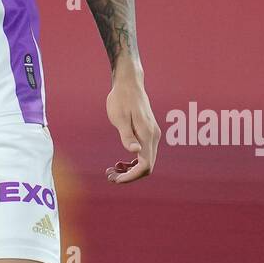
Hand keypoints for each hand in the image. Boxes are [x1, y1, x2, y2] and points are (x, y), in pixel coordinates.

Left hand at [105, 66, 159, 183]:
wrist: (129, 83)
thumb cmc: (121, 99)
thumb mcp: (119, 117)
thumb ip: (127, 135)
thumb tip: (135, 152)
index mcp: (147, 134)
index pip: (145, 165)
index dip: (131, 176)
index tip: (115, 179)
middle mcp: (153, 136)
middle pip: (147, 167)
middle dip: (129, 175)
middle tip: (110, 176)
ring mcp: (152, 135)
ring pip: (146, 161)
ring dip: (130, 169)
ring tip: (112, 170)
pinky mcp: (148, 132)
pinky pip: (144, 153)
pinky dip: (133, 161)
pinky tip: (120, 162)